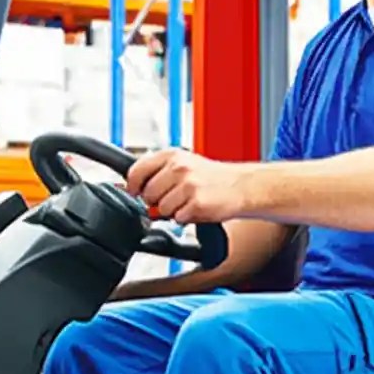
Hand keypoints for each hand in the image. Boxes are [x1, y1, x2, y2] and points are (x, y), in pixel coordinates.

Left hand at [125, 149, 246, 223]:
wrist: (241, 186)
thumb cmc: (211, 177)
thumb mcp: (183, 163)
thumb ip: (157, 170)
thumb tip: (132, 185)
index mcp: (172, 155)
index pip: (136, 170)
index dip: (133, 185)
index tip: (135, 192)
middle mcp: (179, 168)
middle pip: (147, 194)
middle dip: (156, 201)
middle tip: (173, 197)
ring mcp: (188, 185)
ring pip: (161, 209)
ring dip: (173, 211)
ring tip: (187, 202)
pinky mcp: (197, 203)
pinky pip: (178, 218)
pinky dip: (185, 218)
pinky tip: (196, 208)